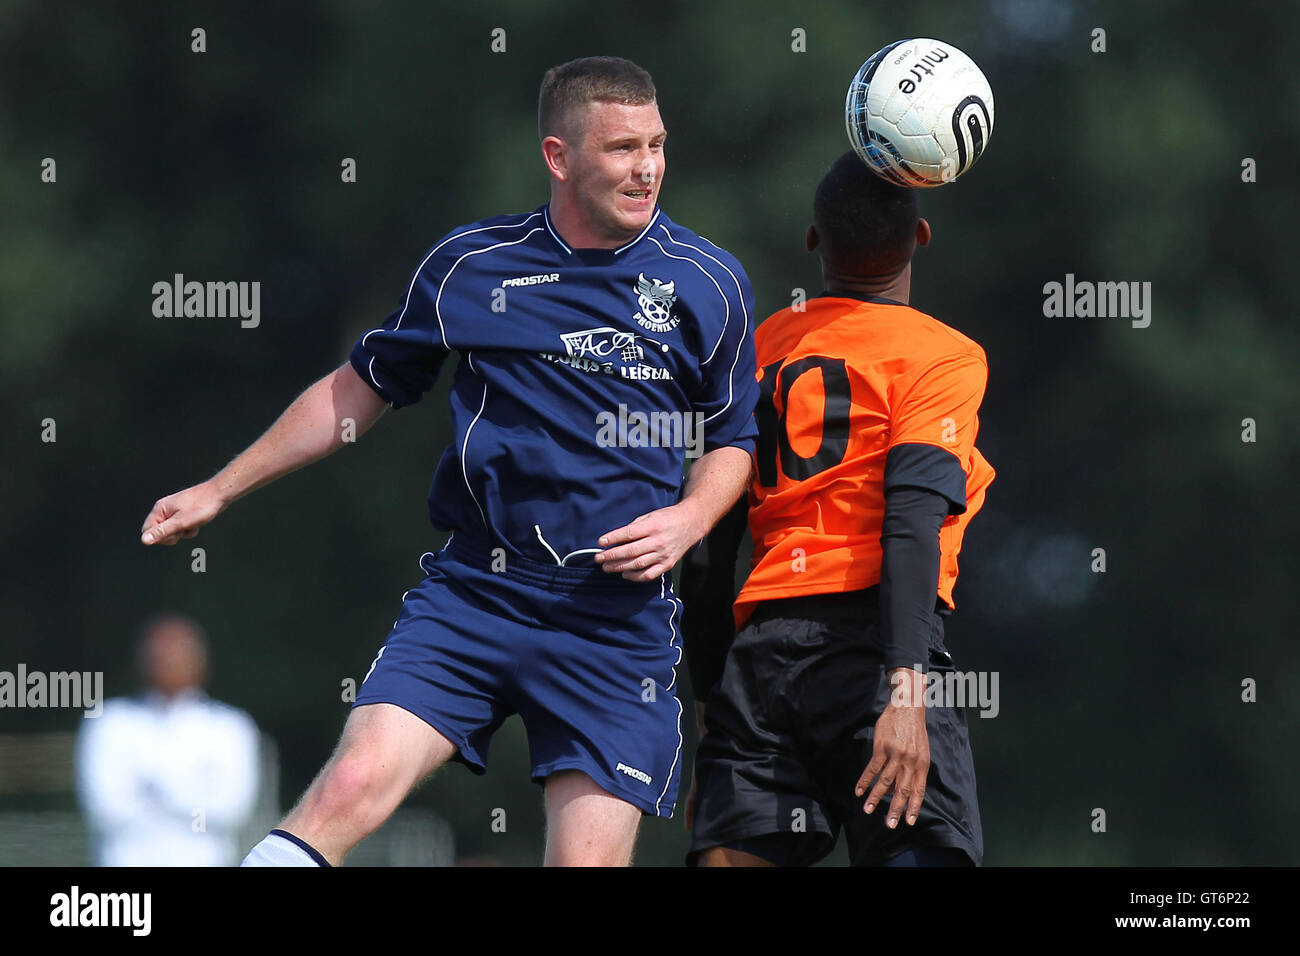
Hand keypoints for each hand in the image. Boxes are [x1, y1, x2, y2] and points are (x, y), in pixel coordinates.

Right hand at [140, 481, 227, 545]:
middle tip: (184, 527)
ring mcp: (174, 512)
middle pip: (159, 533)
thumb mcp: (181, 522)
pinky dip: (189, 530)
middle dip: (172, 535)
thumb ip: (162, 532)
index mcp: (159, 510)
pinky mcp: (183, 515)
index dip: (159, 537)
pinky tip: (197, 523)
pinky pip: (182, 529)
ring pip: (172, 532)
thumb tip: (143, 540)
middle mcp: (164, 510)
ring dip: (183, 532)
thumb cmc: (202, 506)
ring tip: (193, 523)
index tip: (174, 534)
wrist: (219, 494)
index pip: (147, 530)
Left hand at [595, 502, 703, 580]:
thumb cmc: (668, 518)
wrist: (691, 523)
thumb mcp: (650, 516)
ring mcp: (663, 554)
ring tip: (607, 567)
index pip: (628, 534)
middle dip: (612, 556)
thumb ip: (635, 527)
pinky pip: (649, 574)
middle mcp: (658, 541)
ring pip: (637, 564)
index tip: (600, 542)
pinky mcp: (667, 564)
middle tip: (598, 558)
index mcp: (652, 526)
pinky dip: (635, 577)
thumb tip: (616, 539)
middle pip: (630, 551)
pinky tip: (625, 574)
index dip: (613, 539)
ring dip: (619, 567)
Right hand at [855, 667, 929, 828]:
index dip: (913, 807)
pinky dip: (865, 781)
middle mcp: (910, 762)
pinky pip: (872, 768)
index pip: (918, 791)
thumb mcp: (920, 752)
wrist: (907, 708)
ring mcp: (895, 754)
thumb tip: (899, 790)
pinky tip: (859, 791)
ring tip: (868, 810)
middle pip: (902, 790)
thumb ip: (913, 771)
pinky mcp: (882, 747)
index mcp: (922, 764)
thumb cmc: (914, 731)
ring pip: (884, 781)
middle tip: (890, 825)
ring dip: (875, 798)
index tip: (908, 822)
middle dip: (895, 810)